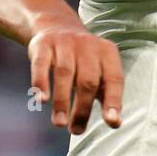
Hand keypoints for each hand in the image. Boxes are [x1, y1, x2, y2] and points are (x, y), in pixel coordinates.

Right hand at [28, 18, 123, 134]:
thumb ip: (107, 96)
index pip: (114, 79)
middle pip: (88, 80)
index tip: (112, 122)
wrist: (56, 26)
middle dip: (83, 108)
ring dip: (62, 101)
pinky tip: (41, 100)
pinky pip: (41, 64)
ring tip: (60, 124)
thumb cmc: (83, 60)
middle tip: (76, 130)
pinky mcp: (43, 44)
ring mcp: (65, 43)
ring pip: (64, 74)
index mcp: (108, 53)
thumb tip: (115, 123)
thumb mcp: (100, 71)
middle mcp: (88, 46)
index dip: (113, 101)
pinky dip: (41, 83)